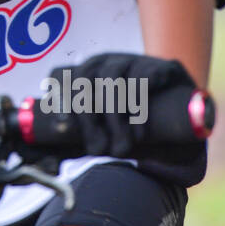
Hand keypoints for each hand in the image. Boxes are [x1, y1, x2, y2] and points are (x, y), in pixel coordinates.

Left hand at [43, 52, 195, 158]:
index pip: (67, 78)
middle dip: (89, 117)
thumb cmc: (130, 122)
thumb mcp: (102, 130)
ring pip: (116, 81)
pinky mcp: (164, 67)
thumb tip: (46, 165)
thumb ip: (76, 144)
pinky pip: (147, 79)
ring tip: (122, 148)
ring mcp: (136, 60)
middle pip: (89, 79)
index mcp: (88, 70)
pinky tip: (139, 132)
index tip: (61, 127)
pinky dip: (139, 108)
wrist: (178, 112)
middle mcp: (110, 61)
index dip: (61, 99)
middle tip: (98, 150)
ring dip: (115, 118)